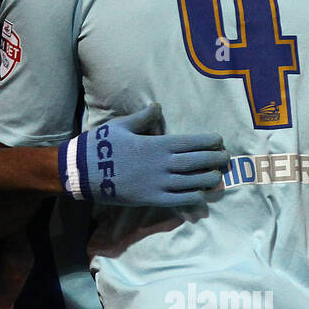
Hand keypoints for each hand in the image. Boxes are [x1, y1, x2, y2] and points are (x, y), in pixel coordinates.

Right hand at [57, 104, 227, 207]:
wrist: (83, 172)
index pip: (192, 142)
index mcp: (157, 144)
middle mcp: (163, 164)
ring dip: (209, 179)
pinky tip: (201, 195)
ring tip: (218, 177)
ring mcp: (159, 183)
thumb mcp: (120, 126)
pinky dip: (194, 198)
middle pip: (198, 162)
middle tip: (226, 158)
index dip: (209, 141)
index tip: (219, 141)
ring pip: (194, 182)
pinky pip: (180, 200)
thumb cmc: (100, 146)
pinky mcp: (152, 199)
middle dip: (216, 159)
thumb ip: (142, 118)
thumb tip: (156, 107)